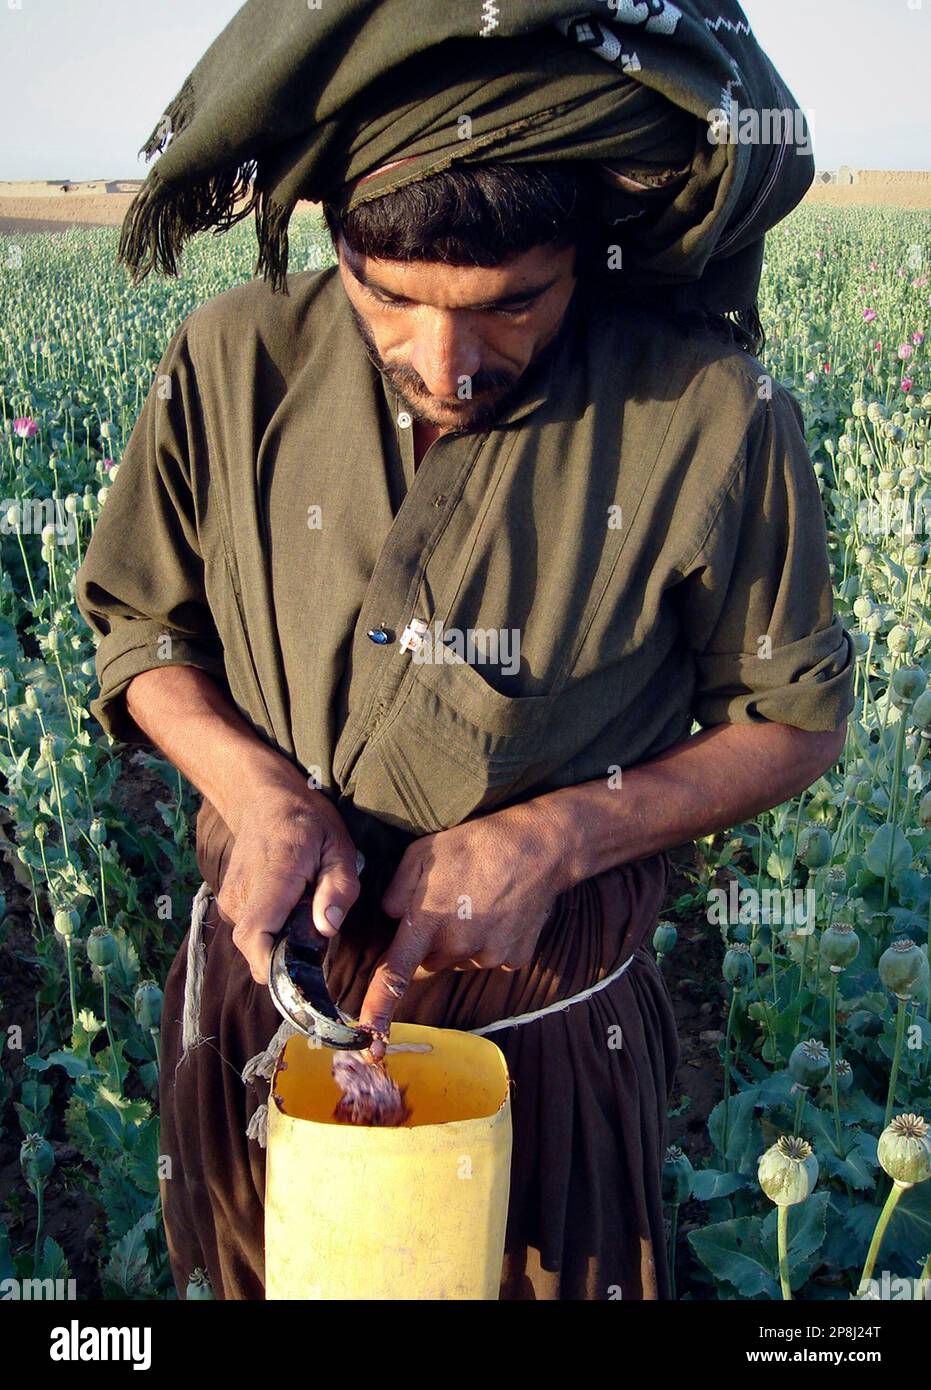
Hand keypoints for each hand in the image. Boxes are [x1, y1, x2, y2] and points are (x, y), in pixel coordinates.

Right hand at [216, 788, 360, 983]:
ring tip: (303, 910)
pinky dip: (272, 930)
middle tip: (316, 931)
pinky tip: (289, 906)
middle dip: (287, 956)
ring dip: (280, 942)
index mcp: (272, 878)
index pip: (255, 937)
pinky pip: (251, 932)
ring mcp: (230, 899)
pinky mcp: (228, 904)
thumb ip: (338, 887)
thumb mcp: (338, 846)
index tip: (302, 973)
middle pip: (256, 951)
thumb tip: (328, 927)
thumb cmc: (305, 821)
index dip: (274, 966)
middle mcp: (242, 893)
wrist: (261, 799)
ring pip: (254, 944)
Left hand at [357, 798, 572, 1059]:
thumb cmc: (475, 844)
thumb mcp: (422, 854)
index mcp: (428, 923)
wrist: (540, 848)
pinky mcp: (515, 959)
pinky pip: (491, 959)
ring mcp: (489, 957)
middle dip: (429, 945)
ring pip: (460, 961)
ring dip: (461, 943)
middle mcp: (457, 947)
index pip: (395, 974)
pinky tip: (500, 911)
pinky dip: (490, 942)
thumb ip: (397, 891)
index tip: (367, 1038)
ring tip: (476, 902)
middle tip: (445, 907)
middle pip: (429, 963)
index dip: (377, 1009)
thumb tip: (391, 917)